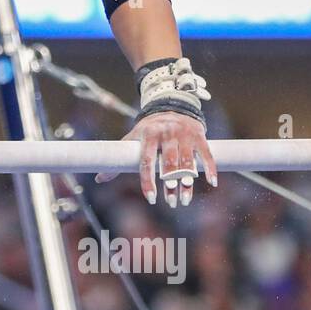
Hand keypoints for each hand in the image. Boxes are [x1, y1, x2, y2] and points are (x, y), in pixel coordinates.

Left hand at [93, 111, 216, 206]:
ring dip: (187, 183)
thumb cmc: (148, 130)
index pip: (147, 162)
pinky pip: (206, 154)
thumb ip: (119, 160)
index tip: (151, 199)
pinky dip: (210, 169)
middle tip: (171, 203)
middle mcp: (167, 134)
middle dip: (170, 184)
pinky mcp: (198, 136)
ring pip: (187, 162)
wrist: (171, 107)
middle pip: (169, 163)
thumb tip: (99, 178)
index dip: (148, 181)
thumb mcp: (133, 139)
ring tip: (184, 199)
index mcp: (148, 136)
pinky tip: (211, 183)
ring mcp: (184, 134)